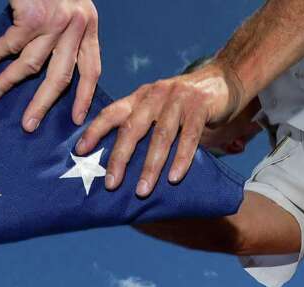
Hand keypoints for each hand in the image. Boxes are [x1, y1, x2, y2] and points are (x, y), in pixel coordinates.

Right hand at [0, 0, 99, 130]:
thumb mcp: (72, 9)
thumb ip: (66, 37)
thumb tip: (52, 70)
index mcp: (89, 25)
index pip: (91, 69)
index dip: (84, 96)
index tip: (78, 119)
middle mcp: (77, 25)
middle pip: (61, 77)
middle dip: (43, 105)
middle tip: (28, 126)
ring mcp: (55, 21)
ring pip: (31, 65)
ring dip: (8, 82)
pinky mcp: (32, 16)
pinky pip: (9, 45)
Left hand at [76, 59, 243, 196]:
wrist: (223, 80)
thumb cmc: (183, 104)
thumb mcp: (157, 109)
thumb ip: (141, 128)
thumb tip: (117, 166)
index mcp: (139, 98)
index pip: (111, 113)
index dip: (94, 131)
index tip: (80, 151)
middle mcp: (155, 96)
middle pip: (132, 128)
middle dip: (120, 158)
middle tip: (111, 184)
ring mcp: (178, 100)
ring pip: (161, 136)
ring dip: (150, 166)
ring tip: (142, 190)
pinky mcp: (200, 107)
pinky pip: (189, 136)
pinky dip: (182, 158)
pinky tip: (174, 178)